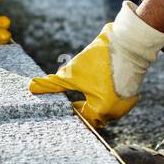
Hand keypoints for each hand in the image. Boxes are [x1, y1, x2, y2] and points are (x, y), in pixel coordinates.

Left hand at [30, 2, 163, 125]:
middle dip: (83, 109)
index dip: (72, 112)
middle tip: (71, 99)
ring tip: (85, 92)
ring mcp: (126, 103)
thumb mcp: (72, 73)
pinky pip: (115, 101)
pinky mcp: (132, 93)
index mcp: (102, 111)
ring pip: (105, 109)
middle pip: (95, 116)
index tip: (64, 104)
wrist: (128, 43)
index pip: (82, 120)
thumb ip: (52, 84)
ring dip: (94, 103)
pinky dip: (105, 96)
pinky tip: (98, 85)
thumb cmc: (100, 60)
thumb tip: (31, 87)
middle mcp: (116, 112)